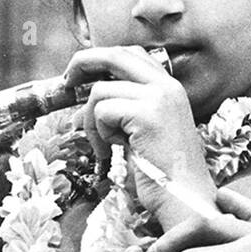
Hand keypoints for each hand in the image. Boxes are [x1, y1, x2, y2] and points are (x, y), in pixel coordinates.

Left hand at [63, 46, 214, 225]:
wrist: (184, 197)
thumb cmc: (162, 172)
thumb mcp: (143, 132)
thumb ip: (122, 111)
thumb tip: (81, 108)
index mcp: (170, 88)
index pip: (132, 54)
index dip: (102, 59)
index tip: (81, 75)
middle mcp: (167, 86)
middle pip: (115, 55)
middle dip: (84, 63)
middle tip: (66, 81)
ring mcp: (159, 98)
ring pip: (101, 91)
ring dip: (91, 120)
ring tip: (105, 145)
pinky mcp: (148, 114)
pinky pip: (102, 112)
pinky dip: (99, 134)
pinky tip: (114, 150)